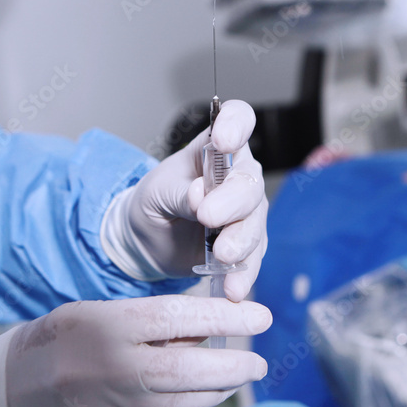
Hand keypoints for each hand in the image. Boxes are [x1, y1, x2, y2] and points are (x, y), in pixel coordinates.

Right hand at [6, 295, 271, 406]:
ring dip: (215, 390)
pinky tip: (177, 398)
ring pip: (182, 404)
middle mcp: (112, 372)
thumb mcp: (94, 315)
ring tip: (233, 377)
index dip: (225, 316)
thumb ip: (147, 323)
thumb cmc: (53, 345)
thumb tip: (205, 331)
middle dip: (234, 365)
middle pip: (189, 369)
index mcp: (105, 328)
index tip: (260, 315)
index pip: (178, 317)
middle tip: (259, 361)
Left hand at [102, 100, 267, 300]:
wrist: (150, 241)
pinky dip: (245, 273)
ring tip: (222, 256)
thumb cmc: (154, 203)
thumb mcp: (156, 192)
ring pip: (257, 221)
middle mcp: (237, 175)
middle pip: (250, 180)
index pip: (238, 120)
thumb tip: (200, 195)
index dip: (237, 125)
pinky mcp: (248, 244)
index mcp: (214, 149)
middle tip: (208, 217)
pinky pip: (254, 258)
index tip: (224, 141)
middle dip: (233, 201)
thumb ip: (179, 192)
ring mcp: (246, 211)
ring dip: (241, 240)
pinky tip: (233, 287)